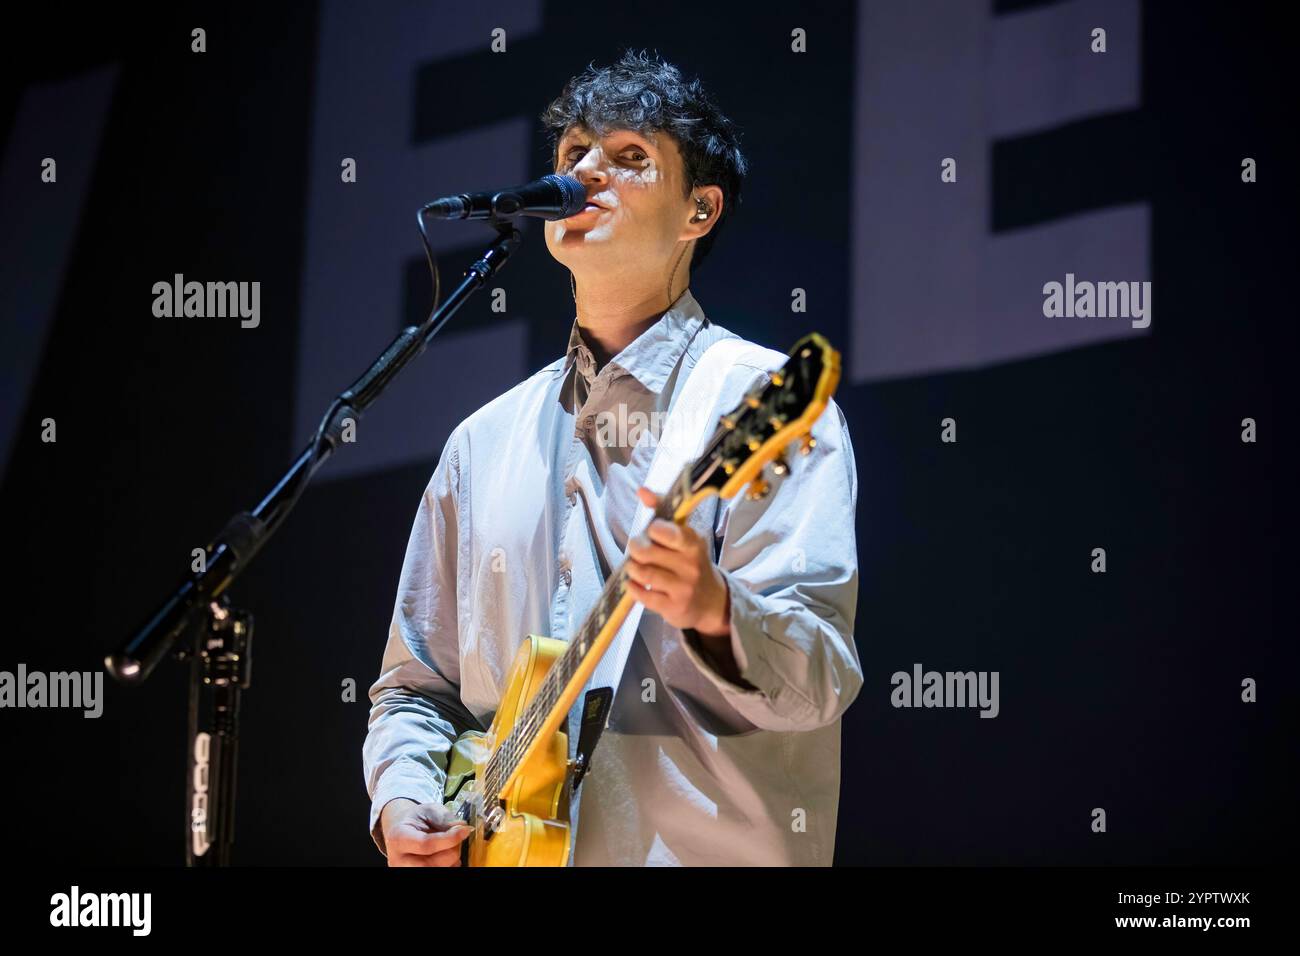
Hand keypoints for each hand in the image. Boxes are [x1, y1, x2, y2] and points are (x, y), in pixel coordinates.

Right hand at [380, 797, 471, 866]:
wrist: (403, 830)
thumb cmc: (417, 820)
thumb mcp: (429, 810)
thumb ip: (444, 818)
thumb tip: (462, 826)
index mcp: (398, 838)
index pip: (426, 844)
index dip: (449, 839)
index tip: (464, 830)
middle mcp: (398, 860)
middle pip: (430, 864)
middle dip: (451, 851)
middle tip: (459, 837)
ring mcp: (405, 871)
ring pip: (437, 870)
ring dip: (452, 859)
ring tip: (452, 844)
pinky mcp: (416, 875)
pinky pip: (441, 873)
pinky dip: (450, 864)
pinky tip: (448, 853)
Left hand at [626, 486, 730, 637]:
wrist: (711, 602)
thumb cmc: (691, 563)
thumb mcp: (683, 537)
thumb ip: (662, 511)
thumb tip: (641, 490)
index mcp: (693, 543)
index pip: (666, 531)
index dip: (652, 530)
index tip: (652, 533)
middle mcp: (690, 566)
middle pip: (646, 551)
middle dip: (635, 548)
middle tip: (637, 549)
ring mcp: (682, 588)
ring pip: (642, 573)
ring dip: (632, 568)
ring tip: (635, 566)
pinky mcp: (673, 608)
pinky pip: (642, 594)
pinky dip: (633, 587)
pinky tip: (636, 583)